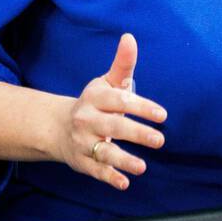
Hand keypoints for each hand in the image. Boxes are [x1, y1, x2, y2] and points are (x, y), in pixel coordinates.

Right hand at [53, 32, 167, 190]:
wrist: (59, 127)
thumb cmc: (95, 102)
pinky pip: (96, 170)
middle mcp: (87, 119)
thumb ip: (122, 64)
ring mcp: (83, 142)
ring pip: (103, 152)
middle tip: (160, 140)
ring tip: (142, 167)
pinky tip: (124, 183)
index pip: (119, 101)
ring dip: (123, 160)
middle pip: (113, 127)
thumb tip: (130, 37)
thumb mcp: (106, 82)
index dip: (141, 107)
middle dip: (136, 133)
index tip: (162, 115)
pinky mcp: (82, 161)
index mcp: (95, 98)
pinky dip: (109, 177)